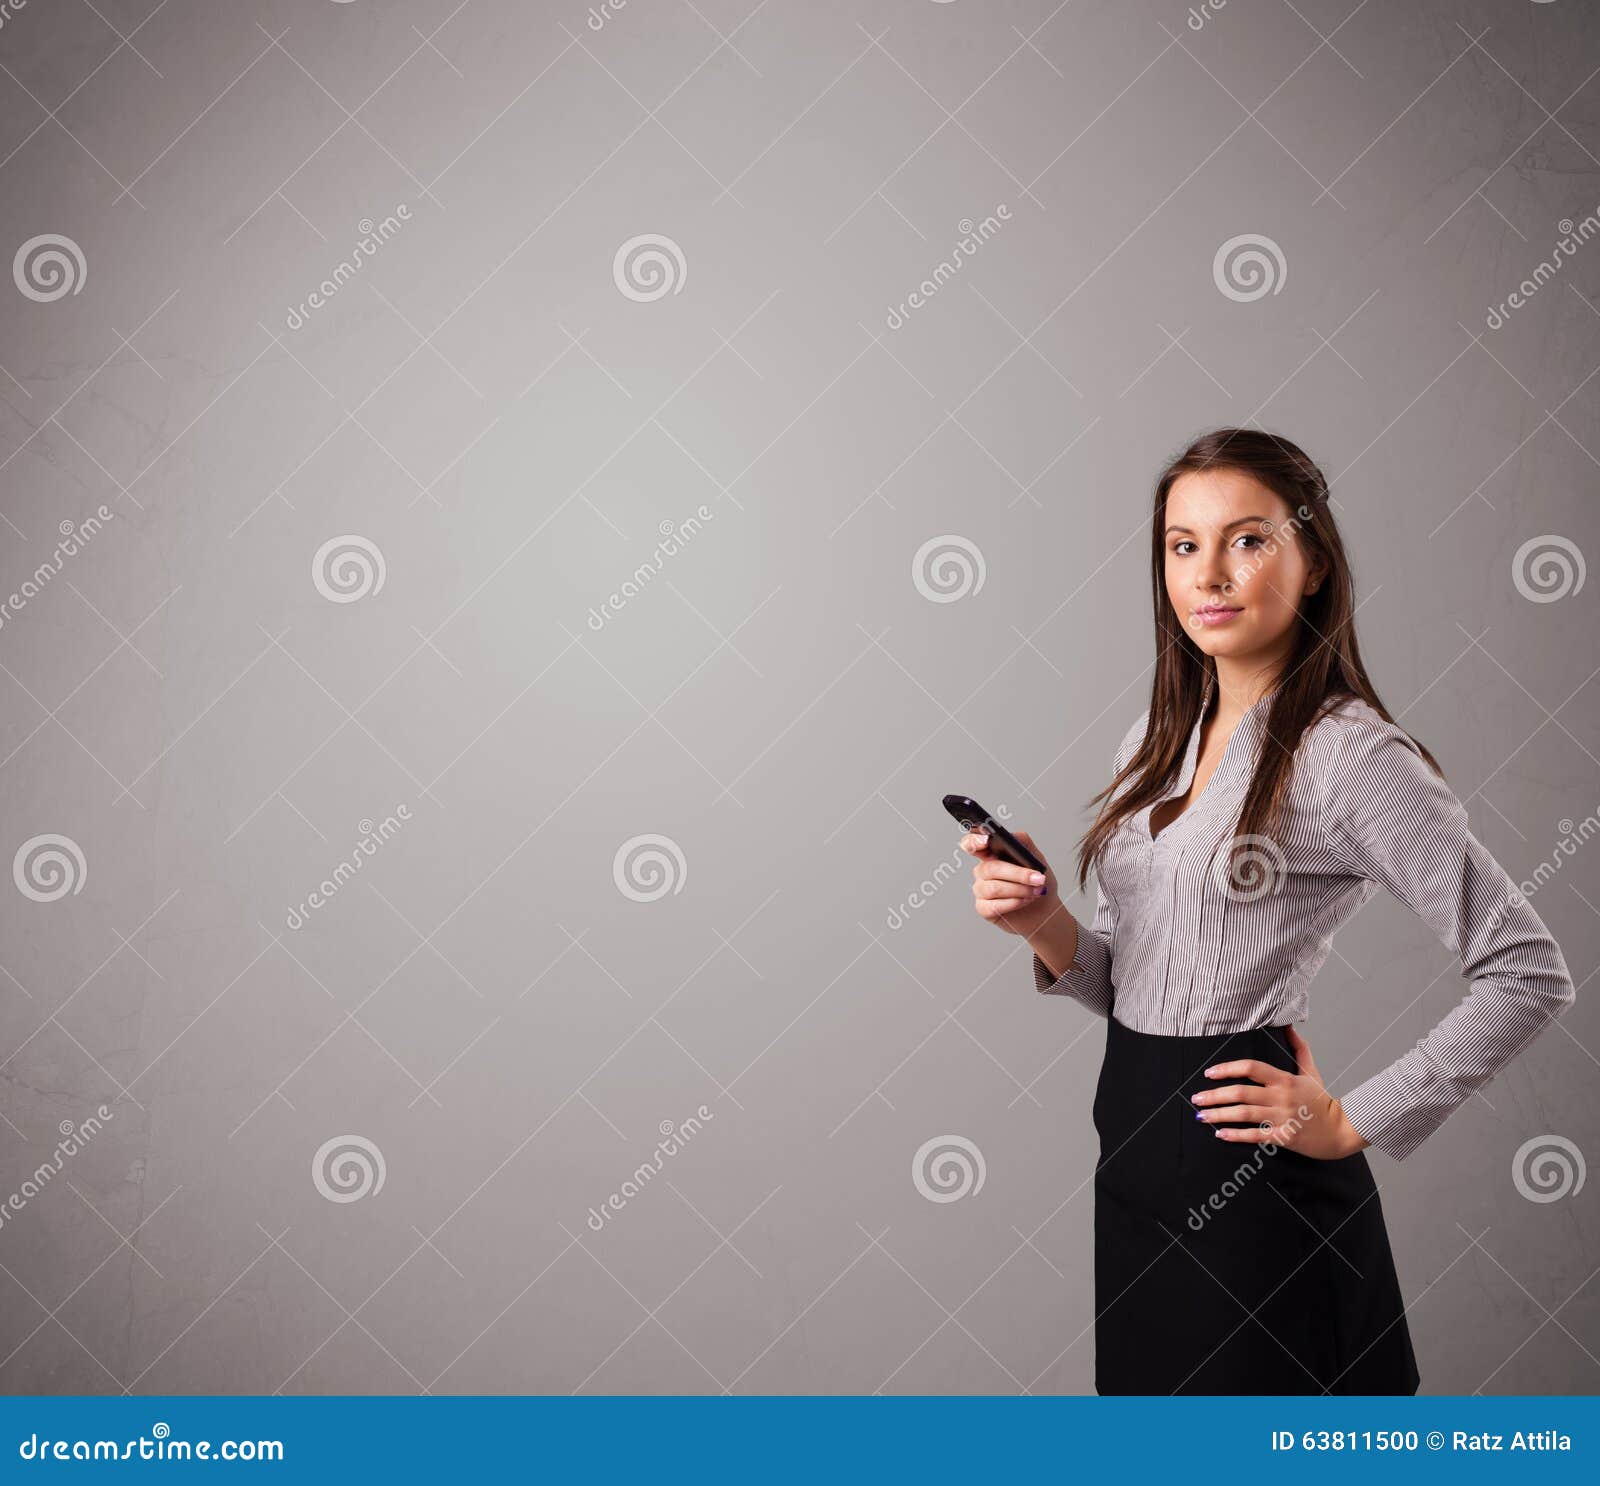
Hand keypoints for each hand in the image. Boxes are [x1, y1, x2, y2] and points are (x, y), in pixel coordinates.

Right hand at [960, 828, 1057, 937]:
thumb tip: (1012, 836)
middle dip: (1017, 874)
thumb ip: (1024, 843)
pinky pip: (993, 906)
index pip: (972, 844)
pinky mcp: (983, 908)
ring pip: (994, 888)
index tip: (985, 840)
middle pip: (990, 868)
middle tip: (1037, 878)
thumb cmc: (1037, 883)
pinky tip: (1023, 901)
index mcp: (991, 855)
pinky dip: (1013, 903)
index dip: (973, 841)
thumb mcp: (1037, 858)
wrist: (1044, 909)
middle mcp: (983, 871)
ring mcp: (981, 890)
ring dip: (1020, 890)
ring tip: (1035, 891)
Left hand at [1189, 1025, 1369, 1159]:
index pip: (1251, 1068)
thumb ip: (1299, 1048)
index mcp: (1285, 1079)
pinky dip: (1236, 1135)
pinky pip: (1255, 1136)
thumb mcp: (1311, 1071)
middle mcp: (1281, 1097)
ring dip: (1219, 1115)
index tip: (1209, 1072)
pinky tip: (1221, 1134)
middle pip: (1241, 1093)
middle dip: (1215, 1095)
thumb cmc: (1322, 1100)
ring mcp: (1282, 1118)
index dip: (1228, 1068)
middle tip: (1196, 1097)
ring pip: (1244, 1114)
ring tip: (1201, 1115)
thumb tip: (1289, 1027)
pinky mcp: (1284, 1137)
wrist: (1341, 1130)